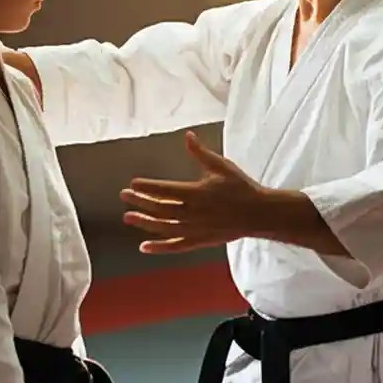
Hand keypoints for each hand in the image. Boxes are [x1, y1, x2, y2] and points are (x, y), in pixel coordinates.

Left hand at [120, 131, 266, 253]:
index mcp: (196, 192)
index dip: (148, 187)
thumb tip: (187, 135)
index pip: (166, 190)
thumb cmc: (241, 187)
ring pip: (164, 227)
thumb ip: (201, 153)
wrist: (258, 213)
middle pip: (160, 208)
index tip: (133, 184)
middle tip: (124, 197)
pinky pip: (176, 246)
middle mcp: (192, 212)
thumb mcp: (221, 166)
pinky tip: (144, 246)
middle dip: (141, 202)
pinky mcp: (200, 240)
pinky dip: (160, 247)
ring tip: (128, 217)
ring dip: (145, 222)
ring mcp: (195, 229)